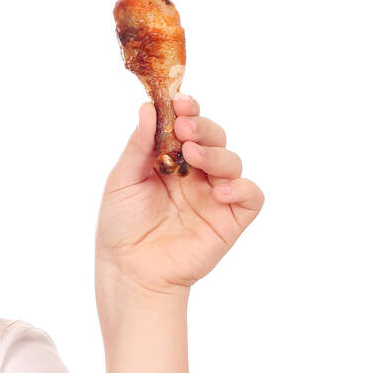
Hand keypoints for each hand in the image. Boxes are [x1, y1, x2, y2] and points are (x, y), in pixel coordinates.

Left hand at [97, 94, 263, 296]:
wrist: (129, 270)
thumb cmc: (121, 226)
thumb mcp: (122, 180)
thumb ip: (138, 146)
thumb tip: (149, 108)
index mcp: (170, 160)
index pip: (187, 127)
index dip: (187, 111)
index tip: (179, 101)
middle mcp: (196, 174)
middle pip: (213, 138)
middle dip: (202, 128)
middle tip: (185, 128)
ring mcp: (214, 196)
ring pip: (232, 161)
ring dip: (216, 153)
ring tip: (194, 156)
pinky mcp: (230, 219)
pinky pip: (251, 196)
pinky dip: (242, 188)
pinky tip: (220, 191)